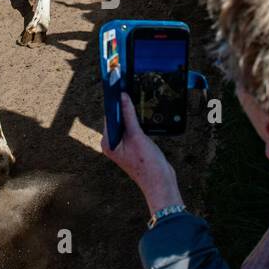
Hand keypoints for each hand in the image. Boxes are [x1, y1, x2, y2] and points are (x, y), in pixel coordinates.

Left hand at [100, 92, 180, 209]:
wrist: (160, 183)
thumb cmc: (147, 164)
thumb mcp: (137, 136)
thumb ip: (129, 116)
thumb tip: (123, 97)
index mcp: (108, 143)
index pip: (109, 115)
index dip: (114, 101)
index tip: (117, 85)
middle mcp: (112, 143)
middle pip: (116, 118)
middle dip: (123, 105)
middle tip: (128, 87)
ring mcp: (122, 145)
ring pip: (125, 122)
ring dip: (131, 112)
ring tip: (136, 98)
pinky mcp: (132, 145)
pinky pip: (132, 127)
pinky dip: (136, 120)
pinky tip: (142, 113)